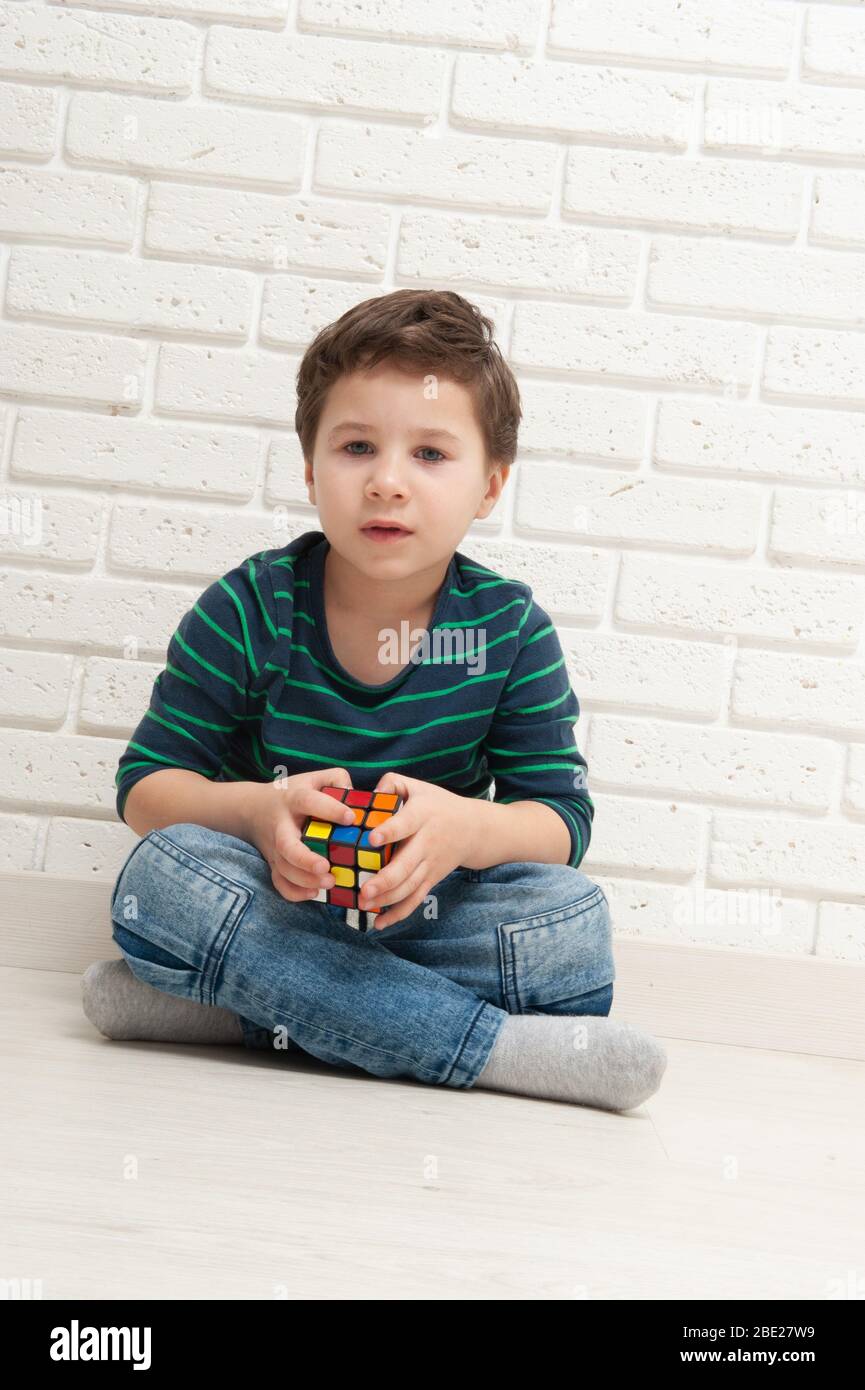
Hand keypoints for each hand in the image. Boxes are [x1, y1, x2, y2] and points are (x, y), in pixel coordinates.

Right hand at [244, 767, 355, 903]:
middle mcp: (281, 825)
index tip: (351, 818)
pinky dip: (293, 892)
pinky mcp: (273, 863)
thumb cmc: (294, 793)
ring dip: (304, 879)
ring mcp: (275, 847)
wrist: (254, 808)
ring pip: (283, 868)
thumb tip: (356, 797)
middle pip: (286, 845)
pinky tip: (314, 893)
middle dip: (305, 859)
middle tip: (326, 867)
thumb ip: (337, 780)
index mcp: (294, 799)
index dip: (330, 809)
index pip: (309, 802)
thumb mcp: (314, 778)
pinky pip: (278, 882)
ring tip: (330, 882)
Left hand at [359, 772, 476, 928]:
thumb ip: (392, 783)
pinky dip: (399, 914)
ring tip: (364, 905)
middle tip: (363, 890)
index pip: (405, 824)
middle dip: (385, 880)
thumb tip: (369, 794)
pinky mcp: (431, 879)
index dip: (390, 831)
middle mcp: (427, 842)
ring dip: (387, 899)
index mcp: (422, 816)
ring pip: (409, 886)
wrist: (475, 829)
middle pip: (406, 865)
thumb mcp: (418, 787)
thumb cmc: (438, 805)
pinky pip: (415, 899)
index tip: (372, 838)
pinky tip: (379, 924)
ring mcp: (430, 865)